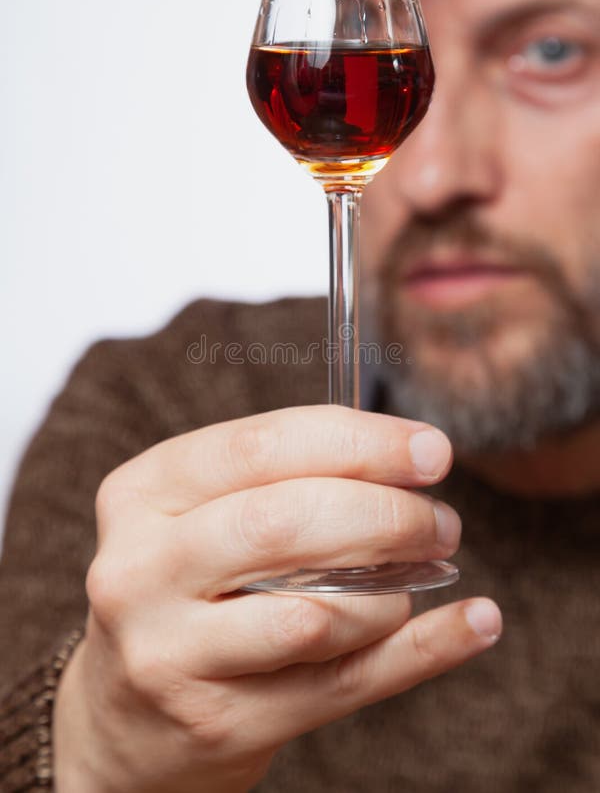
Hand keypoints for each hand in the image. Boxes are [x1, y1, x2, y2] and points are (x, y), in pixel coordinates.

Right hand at [54, 405, 501, 792]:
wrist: (126, 714)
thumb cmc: (188, 585)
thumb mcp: (205, 513)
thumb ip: (286, 476)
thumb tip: (409, 455)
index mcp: (142, 493)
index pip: (262, 446)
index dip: (360, 443)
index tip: (431, 450)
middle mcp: (139, 569)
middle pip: (287, 523)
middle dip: (388, 514)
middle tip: (439, 521)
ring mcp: (169, 652)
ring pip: (318, 613)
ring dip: (394, 591)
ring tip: (412, 578)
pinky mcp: (216, 722)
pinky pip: (344, 683)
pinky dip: (426, 650)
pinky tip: (473, 623)